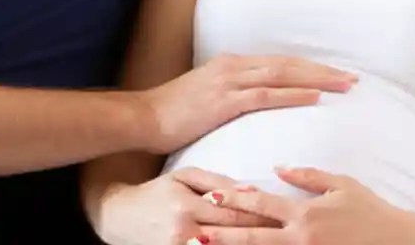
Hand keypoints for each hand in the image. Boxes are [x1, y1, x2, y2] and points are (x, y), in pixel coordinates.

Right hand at [95, 167, 278, 244]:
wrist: (119, 217)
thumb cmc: (157, 192)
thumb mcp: (184, 176)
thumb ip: (217, 182)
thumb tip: (251, 189)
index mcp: (190, 205)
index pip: (235, 212)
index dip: (264, 215)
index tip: (290, 216)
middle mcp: (185, 232)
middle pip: (234, 236)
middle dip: (265, 236)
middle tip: (295, 235)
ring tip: (278, 244)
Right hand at [137, 55, 357, 152]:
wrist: (145, 117)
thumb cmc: (173, 113)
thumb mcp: (206, 96)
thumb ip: (230, 93)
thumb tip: (251, 99)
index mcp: (231, 65)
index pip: (279, 63)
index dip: (310, 67)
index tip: (335, 74)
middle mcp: (234, 67)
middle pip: (288, 65)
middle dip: (322, 70)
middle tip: (352, 78)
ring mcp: (229, 82)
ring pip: (283, 76)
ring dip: (316, 79)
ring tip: (343, 85)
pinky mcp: (224, 101)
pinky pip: (266, 95)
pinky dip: (292, 94)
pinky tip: (313, 97)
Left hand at [200, 167, 408, 244]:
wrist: (400, 244)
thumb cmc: (371, 212)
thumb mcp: (341, 185)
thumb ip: (307, 176)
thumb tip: (277, 167)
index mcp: (304, 214)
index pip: (261, 205)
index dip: (234, 200)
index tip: (210, 196)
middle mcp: (300, 239)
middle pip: (252, 238)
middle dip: (220, 236)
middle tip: (191, 234)